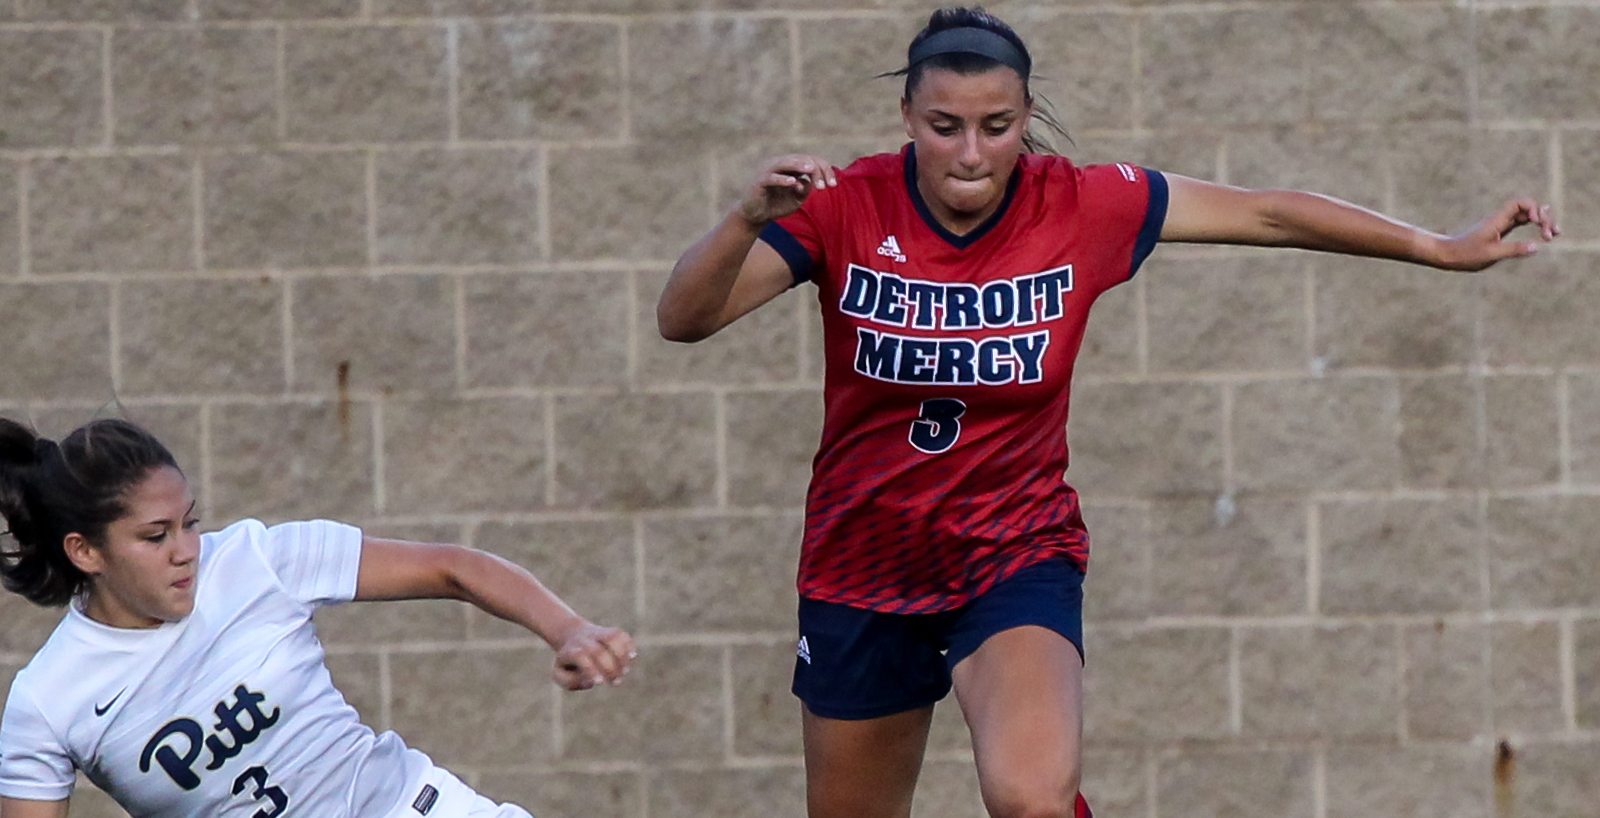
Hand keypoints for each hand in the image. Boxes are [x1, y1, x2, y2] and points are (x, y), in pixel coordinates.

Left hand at [551, 621, 636, 690]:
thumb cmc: (569, 662)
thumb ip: (571, 682)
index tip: (600, 682)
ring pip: (612, 637)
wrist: (572, 635)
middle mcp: (585, 640)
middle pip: (598, 651)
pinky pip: (621, 635)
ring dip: (621, 656)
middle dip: (609, 669)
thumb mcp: (561, 674)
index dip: (591, 670)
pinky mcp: (610, 631)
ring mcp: (598, 634)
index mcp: (571, 650)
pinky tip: (631, 657)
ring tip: (624, 671)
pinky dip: (629, 646)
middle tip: (616, 682)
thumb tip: (590, 681)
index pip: (580, 657)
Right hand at [737, 154, 837, 225]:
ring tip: (811, 170)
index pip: (811, 161)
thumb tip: (812, 182)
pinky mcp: (759, 181)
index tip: (833, 185)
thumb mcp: (796, 199)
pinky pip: (771, 177)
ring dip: (799, 166)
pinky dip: (782, 179)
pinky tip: (793, 182)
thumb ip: (805, 190)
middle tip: (823, 186)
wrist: (756, 215)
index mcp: (790, 166)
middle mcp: (780, 164)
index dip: (824, 170)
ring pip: (785, 163)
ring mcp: (768, 170)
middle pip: (801, 159)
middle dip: (815, 171)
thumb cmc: (777, 204)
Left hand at [1432, 198, 1560, 271]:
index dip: (1533, 208)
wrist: (1447, 254)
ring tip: (1554, 234)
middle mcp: (1500, 218)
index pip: (1520, 202)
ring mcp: (1501, 224)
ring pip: (1526, 215)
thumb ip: (1513, 250)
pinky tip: (1543, 231)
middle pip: (1528, 208)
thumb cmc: (1466, 254)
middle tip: (1551, 236)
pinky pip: (1521, 222)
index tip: (1537, 223)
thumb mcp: (1491, 254)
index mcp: (1498, 219)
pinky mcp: (1500, 231)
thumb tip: (1537, 247)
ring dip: (1542, 221)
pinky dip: (1533, 226)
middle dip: (1543, 217)